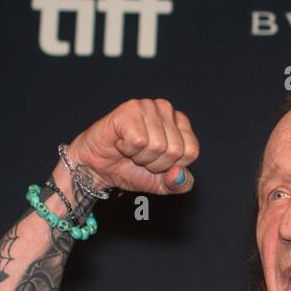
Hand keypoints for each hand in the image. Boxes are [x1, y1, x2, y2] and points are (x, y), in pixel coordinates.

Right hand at [64, 98, 198, 195]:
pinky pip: (139, 142)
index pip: (191, 152)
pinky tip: (121, 142)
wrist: (99, 169)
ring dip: (141, 157)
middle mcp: (165, 109)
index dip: (172, 166)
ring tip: (131, 150)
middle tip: (140, 157)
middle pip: (175, 150)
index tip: (157, 162)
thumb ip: (180, 183)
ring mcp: (147, 106)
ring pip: (157, 146)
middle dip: (156, 163)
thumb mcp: (163, 184)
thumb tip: (179, 173)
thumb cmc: (132, 169)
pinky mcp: (129, 110)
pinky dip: (128, 150)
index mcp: (180, 123)